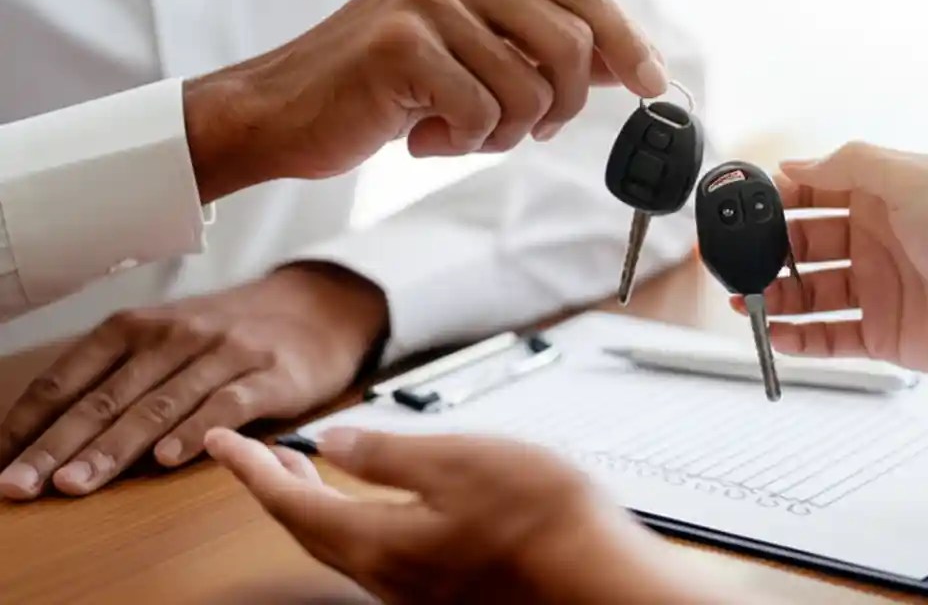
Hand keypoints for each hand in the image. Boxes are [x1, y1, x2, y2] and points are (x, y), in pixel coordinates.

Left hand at [0, 264, 386, 498]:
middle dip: (59, 446)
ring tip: (78, 483)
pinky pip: (228, 405)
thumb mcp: (171, 339)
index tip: (1, 461)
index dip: (33, 420)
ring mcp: (225, 354)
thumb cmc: (234, 333)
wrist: (321, 307)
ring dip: (114, 448)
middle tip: (24, 485)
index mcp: (141, 326)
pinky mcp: (271, 375)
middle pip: (108, 397)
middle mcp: (178, 335)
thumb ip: (120, 378)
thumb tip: (51, 432)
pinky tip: (170, 459)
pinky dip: (197, 432)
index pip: (72, 376)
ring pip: (160, 404)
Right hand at [185, 0, 667, 202]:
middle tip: (525, 128)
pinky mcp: (401, 44)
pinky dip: (464, 143)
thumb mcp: (473, 54)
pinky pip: (483, 114)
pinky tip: (423, 134)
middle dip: (561, 105)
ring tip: (459, 129)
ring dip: (505, 133)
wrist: (287, 112)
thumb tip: (628, 63)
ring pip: (530, 89)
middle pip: (570, 41)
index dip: (624, 39)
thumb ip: (541, 48)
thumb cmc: (386, 88)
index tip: (652, 83)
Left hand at [206, 428, 726, 604]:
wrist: (601, 583)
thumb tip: (336, 443)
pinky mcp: (444, 589)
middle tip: (253, 454)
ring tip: (303, 469)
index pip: (290, 502)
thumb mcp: (462, 462)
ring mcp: (416, 588)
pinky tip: (375, 501)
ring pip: (341, 543)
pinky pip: (374, 553)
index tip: (221, 442)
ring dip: (312, 503)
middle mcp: (388, 575)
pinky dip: (353, 519)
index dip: (250, 468)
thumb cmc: (545, 524)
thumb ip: (390, 453)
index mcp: (380, 541)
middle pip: (309, 530)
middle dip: (275, 487)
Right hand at [732, 142, 927, 376]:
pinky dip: (798, 339)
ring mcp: (877, 290)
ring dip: (773, 297)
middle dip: (765, 254)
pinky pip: (828, 337)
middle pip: (802, 247)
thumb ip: (848, 164)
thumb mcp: (911, 178)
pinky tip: (776, 335)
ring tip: (745, 303)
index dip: (776, 202)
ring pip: (808, 294)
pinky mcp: (882, 335)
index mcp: (880, 199)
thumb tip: (794, 164)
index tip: (742, 211)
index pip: (812, 194)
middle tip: (734, 263)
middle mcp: (874, 243)